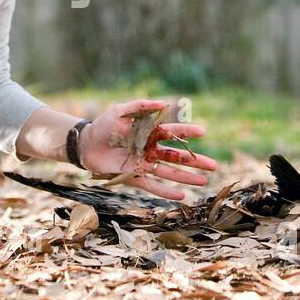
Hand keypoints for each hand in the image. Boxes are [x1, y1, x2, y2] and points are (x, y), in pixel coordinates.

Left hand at [77, 98, 218, 200]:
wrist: (85, 144)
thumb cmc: (102, 125)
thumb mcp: (120, 111)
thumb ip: (140, 106)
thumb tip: (163, 103)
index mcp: (149, 132)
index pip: (173, 132)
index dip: (187, 132)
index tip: (204, 132)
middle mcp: (150, 149)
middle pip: (177, 156)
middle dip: (195, 161)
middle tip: (214, 165)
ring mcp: (143, 164)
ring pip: (169, 172)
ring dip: (186, 177)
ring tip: (204, 181)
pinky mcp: (133, 176)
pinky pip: (152, 185)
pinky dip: (165, 191)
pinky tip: (181, 196)